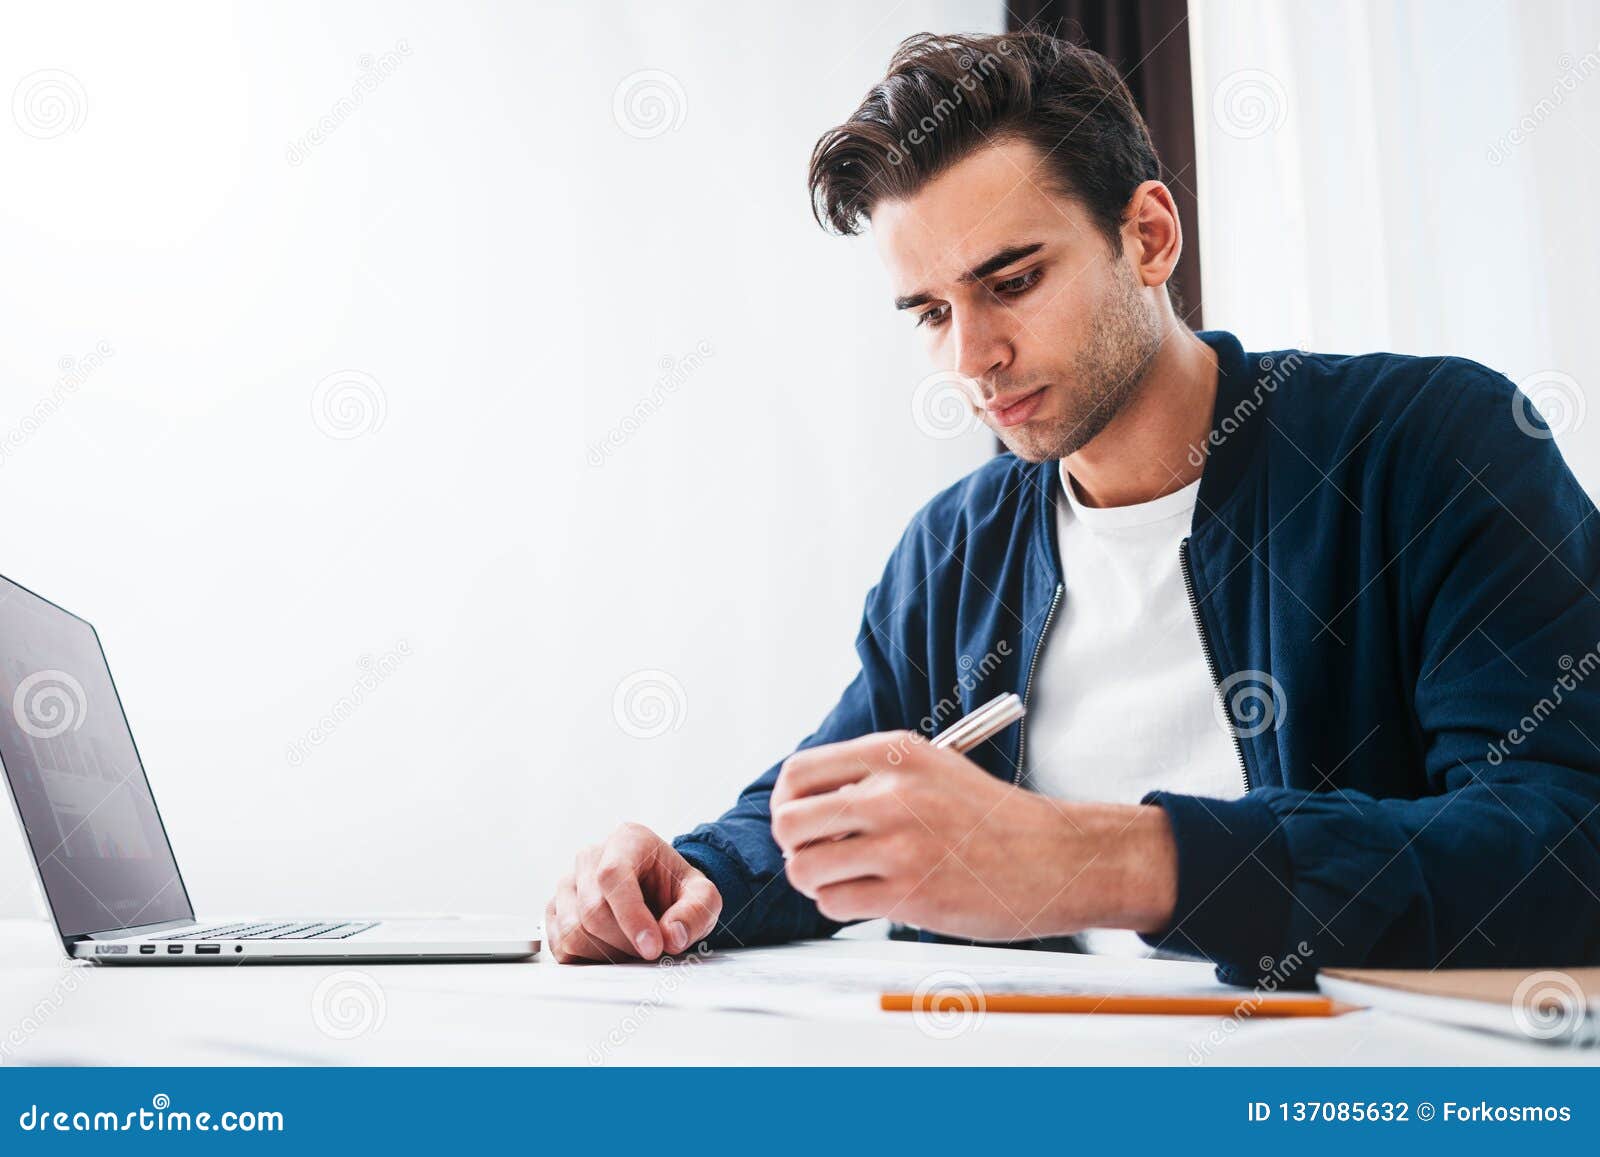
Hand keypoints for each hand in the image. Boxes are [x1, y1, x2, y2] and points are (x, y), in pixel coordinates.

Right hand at [544, 823, 721, 963]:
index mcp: (627, 841)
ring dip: (606, 954)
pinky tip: (611, 951)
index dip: (630, 916)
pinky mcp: (555, 910)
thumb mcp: (703, 896)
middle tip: (650, 951)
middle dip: (624, 942)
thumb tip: (672, 935)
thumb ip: (696, 912)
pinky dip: (588, 959)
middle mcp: (590, 857)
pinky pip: (560, 945)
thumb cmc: (675, 890)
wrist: (658, 892)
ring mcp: (567, 883)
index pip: (613, 876)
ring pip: (572, 931)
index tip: (653, 947)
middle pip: (592, 911)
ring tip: (632, 947)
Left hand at [770, 731, 1176, 941]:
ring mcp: (900, 844)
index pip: (798, 773)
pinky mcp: (910, 893)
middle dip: (795, 846)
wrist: (1058, 858)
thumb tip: (804, 808)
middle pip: (789, 822)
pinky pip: (835, 903)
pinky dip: (841, 906)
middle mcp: (891, 793)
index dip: (787, 804)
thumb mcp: (932, 770)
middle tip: (820, 857)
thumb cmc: (994, 820)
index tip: (800, 822)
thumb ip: (872, 780)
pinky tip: (871, 899)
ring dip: (817, 881)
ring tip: (848, 880)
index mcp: (894, 754)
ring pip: (805, 868)